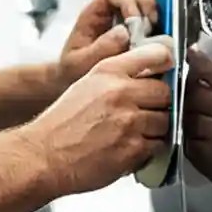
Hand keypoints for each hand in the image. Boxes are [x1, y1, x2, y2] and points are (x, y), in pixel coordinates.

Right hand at [23, 38, 175, 195]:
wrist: (44, 156)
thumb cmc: (61, 125)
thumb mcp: (86, 85)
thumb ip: (117, 77)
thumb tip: (148, 76)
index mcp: (108, 72)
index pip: (155, 55)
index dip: (166, 62)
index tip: (167, 68)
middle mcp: (121, 93)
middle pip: (165, 92)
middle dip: (159, 104)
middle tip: (145, 112)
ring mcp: (129, 121)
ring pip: (165, 121)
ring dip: (154, 129)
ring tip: (132, 133)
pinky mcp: (133, 148)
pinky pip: (157, 146)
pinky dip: (147, 149)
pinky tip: (127, 148)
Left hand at [55, 0, 159, 87]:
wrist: (77, 83)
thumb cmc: (75, 71)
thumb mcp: (80, 63)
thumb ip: (99, 49)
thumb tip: (124, 33)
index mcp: (94, 13)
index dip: (128, 1)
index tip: (135, 24)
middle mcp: (112, 9)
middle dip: (146, 2)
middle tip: (151, 26)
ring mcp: (127, 16)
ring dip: (157, 10)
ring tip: (158, 32)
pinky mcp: (141, 28)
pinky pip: (155, 14)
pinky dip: (163, 22)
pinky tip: (162, 38)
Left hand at [184, 47, 211, 194]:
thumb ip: (210, 86)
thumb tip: (186, 58)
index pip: (211, 72)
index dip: (195, 61)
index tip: (182, 53)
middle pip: (192, 94)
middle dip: (179, 97)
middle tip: (170, 100)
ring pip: (186, 116)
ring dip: (178, 119)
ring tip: (177, 122)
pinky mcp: (206, 151)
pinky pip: (183, 137)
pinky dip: (179, 137)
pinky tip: (183, 139)